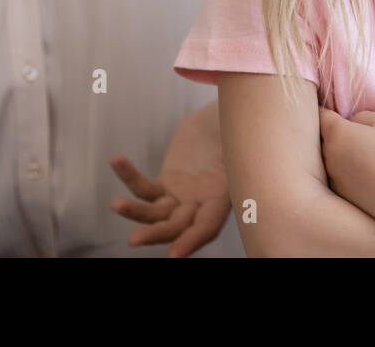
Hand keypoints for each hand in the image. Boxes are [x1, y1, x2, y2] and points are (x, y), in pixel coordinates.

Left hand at [110, 101, 229, 257]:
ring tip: (116, 205)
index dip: (192, 241)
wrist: (222, 119)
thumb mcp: (242, 139)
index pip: (207, 227)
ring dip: (135, 212)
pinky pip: (144, 187)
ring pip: (155, 213)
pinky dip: (129, 175)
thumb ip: (239, 150)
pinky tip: (117, 160)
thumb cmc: (237, 128)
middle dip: (156, 233)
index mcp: (224, 198)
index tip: (173, 255)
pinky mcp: (166, 185)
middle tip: (134, 240)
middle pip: (177, 227)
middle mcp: (202, 205)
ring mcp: (182, 197)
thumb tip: (258, 141)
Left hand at [319, 108, 374, 225]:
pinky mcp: (340, 195)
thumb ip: (362, 116)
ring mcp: (332, 177)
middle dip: (335, 134)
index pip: (322, 115)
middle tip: (356, 135)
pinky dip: (347, 173)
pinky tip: (366, 176)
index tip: (333, 111)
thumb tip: (351, 123)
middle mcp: (328, 155)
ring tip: (365, 157)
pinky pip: (338, 177)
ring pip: (331, 158)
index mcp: (336, 133)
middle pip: (325, 138)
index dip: (328, 111)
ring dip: (341, 155)